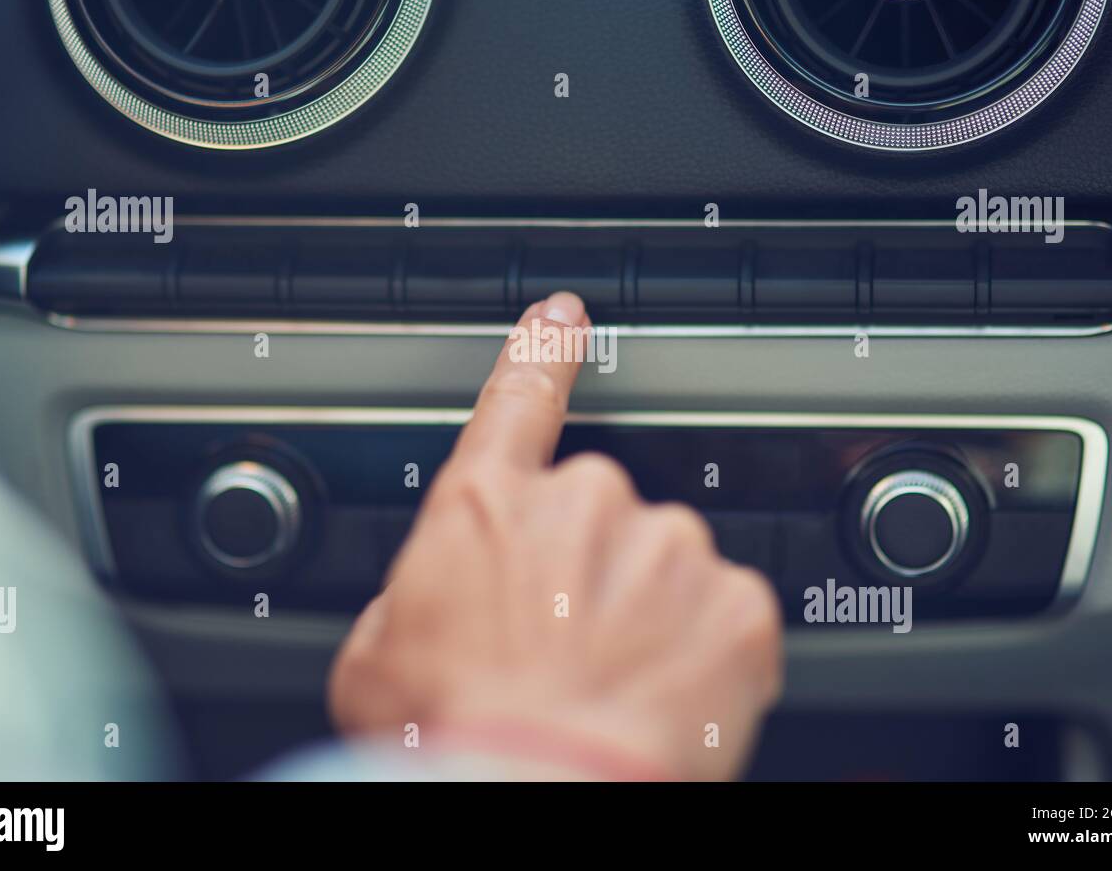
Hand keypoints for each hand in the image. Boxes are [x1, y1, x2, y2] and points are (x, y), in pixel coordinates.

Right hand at [327, 292, 782, 779]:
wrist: (533, 796)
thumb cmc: (450, 736)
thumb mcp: (376, 661)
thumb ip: (413, 600)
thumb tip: (431, 608)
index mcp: (489, 507)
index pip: (518, 401)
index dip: (543, 352)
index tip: (564, 316)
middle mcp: (585, 503)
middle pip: (597, 515)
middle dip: (587, 573)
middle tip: (563, 651)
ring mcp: (668, 547)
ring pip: (665, 564)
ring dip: (646, 614)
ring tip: (606, 689)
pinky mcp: (735, 603)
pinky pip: (723, 614)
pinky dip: (702, 655)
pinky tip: (660, 700)